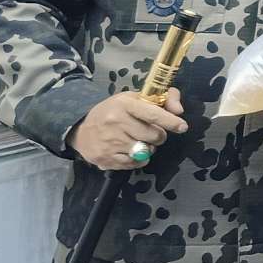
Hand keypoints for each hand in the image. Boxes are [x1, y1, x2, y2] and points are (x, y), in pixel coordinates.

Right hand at [71, 89, 187, 170]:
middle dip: (159, 136)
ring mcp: (110, 142)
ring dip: (148, 148)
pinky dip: (139, 159)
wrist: (80, 129)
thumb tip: (179, 110)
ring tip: (139, 141)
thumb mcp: (134, 99)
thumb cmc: (114, 111)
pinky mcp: (106, 158)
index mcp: (125, 105)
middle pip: (154, 136)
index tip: (182, 127)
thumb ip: (162, 100)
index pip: (153, 114)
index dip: (171, 121)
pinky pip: (135, 163)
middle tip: (151, 133)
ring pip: (146, 151)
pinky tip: (131, 151)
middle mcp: (116, 122)